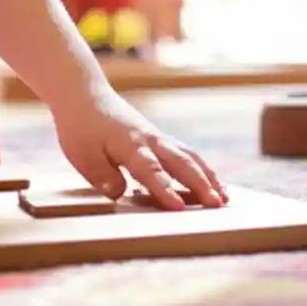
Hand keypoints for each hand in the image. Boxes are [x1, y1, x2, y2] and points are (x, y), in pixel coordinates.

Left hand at [52, 92, 225, 210]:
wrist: (86, 97)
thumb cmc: (81, 129)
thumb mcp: (81, 154)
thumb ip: (102, 175)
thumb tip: (120, 194)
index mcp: (130, 146)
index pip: (150, 171)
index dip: (164, 190)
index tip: (178, 208)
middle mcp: (151, 141)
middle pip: (181, 163)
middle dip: (200, 185)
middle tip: (217, 205)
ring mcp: (159, 139)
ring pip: (190, 157)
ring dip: (208, 177)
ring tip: (224, 197)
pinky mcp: (161, 140)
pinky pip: (188, 154)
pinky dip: (203, 169)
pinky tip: (213, 182)